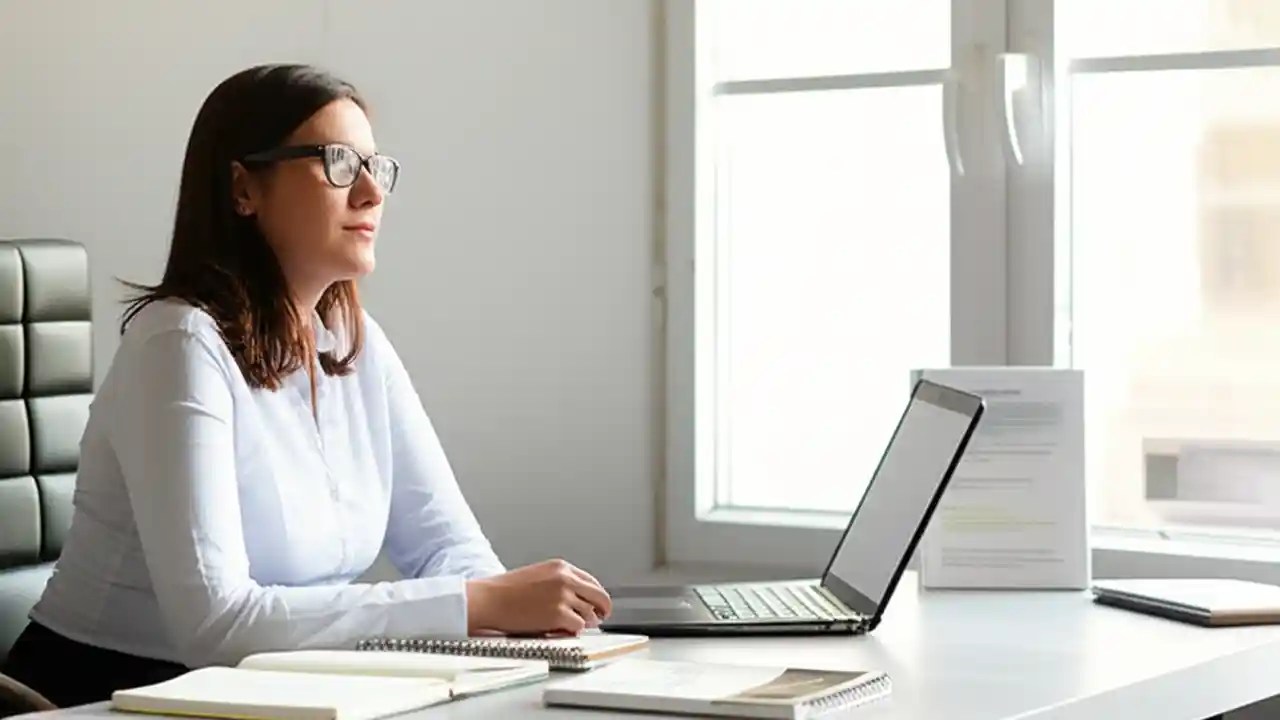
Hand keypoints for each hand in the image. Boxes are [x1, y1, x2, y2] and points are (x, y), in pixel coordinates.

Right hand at [465, 559, 611, 635]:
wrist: (489, 600)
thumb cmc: (506, 591)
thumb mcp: (538, 576)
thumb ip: (560, 584)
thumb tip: (580, 601)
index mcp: (561, 567)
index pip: (592, 582)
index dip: (597, 596)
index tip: (597, 605)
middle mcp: (566, 579)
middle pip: (600, 597)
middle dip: (602, 610)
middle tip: (599, 619)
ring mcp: (563, 596)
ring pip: (590, 614)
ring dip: (583, 623)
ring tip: (569, 625)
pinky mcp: (558, 614)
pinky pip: (578, 627)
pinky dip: (572, 631)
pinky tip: (560, 630)